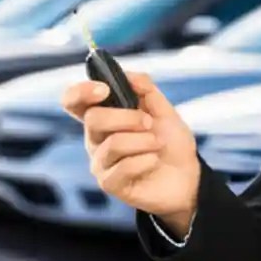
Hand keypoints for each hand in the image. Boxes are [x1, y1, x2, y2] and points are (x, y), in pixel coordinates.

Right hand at [61, 72, 198, 236]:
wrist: (187, 175)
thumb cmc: (170, 142)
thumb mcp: (164, 110)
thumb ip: (146, 89)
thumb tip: (129, 76)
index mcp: (103, 116)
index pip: (73, 101)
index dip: (81, 92)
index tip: (105, 89)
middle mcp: (95, 138)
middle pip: (93, 119)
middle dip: (127, 117)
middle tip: (150, 123)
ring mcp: (100, 162)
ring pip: (113, 143)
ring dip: (143, 141)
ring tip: (157, 144)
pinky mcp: (110, 184)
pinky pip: (124, 167)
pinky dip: (146, 160)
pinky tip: (154, 162)